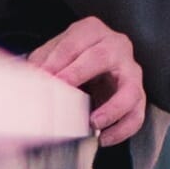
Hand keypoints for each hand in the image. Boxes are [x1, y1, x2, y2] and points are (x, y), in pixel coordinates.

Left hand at [27, 17, 146, 147]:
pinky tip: (104, 138)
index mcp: (93, 31)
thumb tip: (31, 77)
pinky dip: (122, 129)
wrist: (96, 66)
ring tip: (94, 122)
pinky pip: (137, 114)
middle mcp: (117, 46)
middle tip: (61, 91)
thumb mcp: (56, 53)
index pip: (75, 43)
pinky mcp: (138, 94)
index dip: (57, 61)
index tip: (43, 77)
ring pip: (130, 90)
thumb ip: (43, 61)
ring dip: (112, 108)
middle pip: (102, 57)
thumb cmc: (74, 58)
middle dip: (79, 74)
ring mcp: (131, 71)